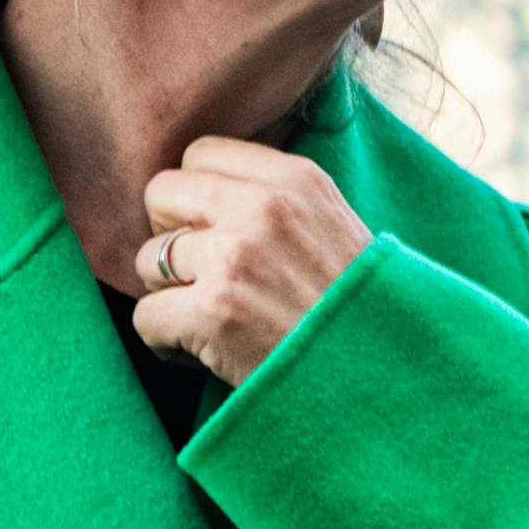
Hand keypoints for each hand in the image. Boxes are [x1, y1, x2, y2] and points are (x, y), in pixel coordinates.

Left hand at [131, 139, 369, 387]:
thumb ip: (278, 199)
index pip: (199, 154)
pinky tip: (201, 351)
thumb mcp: (333, 224)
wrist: (383, 374)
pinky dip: (164, 341)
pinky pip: (145, 317)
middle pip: (160, 193)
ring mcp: (233, 260)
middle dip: (170, 235)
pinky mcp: (213, 314)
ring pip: (147, 259)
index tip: (214, 230)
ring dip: (167, 293)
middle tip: (202, 274)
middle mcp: (261, 209)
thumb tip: (206, 190)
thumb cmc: (355, 309)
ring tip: (207, 317)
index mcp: (296, 179)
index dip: (196, 196)